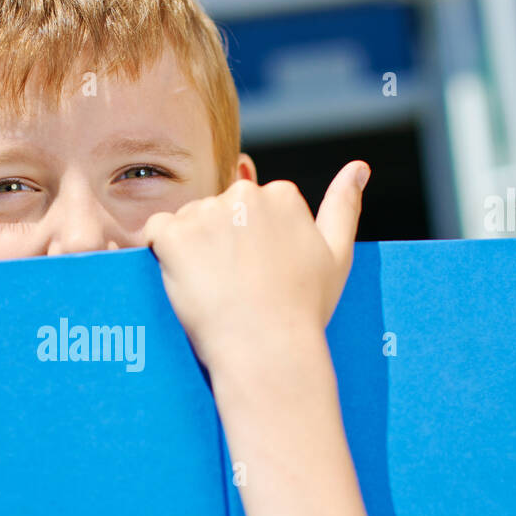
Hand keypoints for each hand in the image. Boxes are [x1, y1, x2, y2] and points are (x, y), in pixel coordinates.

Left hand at [144, 162, 368, 370]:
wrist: (266, 349)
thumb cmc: (303, 310)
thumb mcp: (337, 256)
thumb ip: (344, 206)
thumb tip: (360, 166)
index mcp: (281, 194)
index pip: (249, 209)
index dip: (248, 246)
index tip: (258, 276)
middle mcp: (244, 195)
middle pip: (216, 212)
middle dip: (218, 243)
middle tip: (234, 287)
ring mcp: (206, 213)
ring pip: (186, 222)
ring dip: (191, 249)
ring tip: (213, 289)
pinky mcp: (174, 235)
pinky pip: (155, 232)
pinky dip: (162, 254)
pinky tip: (184, 280)